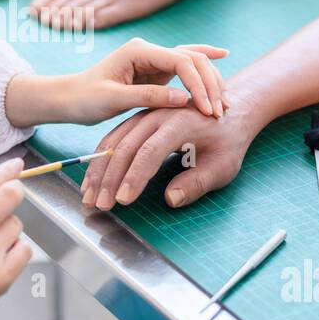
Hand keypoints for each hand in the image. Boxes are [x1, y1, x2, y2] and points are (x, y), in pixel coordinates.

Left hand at [5, 38, 228, 127]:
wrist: (70, 98)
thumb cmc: (85, 99)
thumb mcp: (113, 100)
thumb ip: (148, 97)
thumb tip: (184, 100)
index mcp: (138, 51)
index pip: (181, 61)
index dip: (198, 85)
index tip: (208, 110)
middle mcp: (149, 50)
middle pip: (192, 58)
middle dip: (210, 83)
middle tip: (221, 110)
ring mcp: (154, 59)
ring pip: (193, 62)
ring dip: (210, 80)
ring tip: (225, 103)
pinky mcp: (156, 71)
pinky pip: (186, 68)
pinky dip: (203, 68)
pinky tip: (223, 57)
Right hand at [80, 100, 258, 210]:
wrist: (229, 114)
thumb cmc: (227, 142)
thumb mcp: (223, 166)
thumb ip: (197, 183)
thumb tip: (170, 199)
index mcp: (180, 123)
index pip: (150, 151)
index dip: (135, 176)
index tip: (124, 200)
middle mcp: (158, 115)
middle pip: (126, 146)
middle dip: (110, 178)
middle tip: (101, 205)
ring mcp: (145, 116)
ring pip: (115, 142)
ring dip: (100, 170)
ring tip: (89, 197)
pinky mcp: (138, 121)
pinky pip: (115, 139)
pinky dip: (101, 160)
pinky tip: (93, 180)